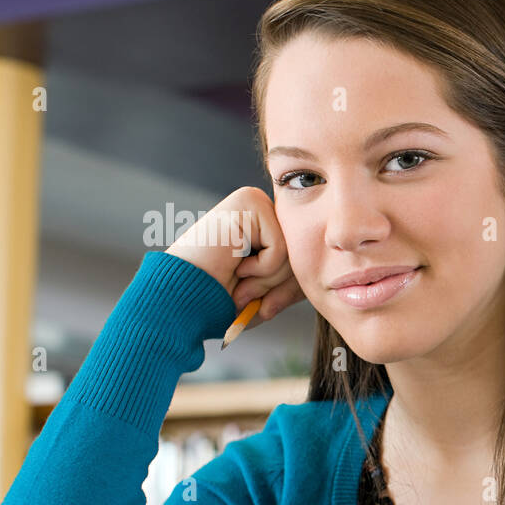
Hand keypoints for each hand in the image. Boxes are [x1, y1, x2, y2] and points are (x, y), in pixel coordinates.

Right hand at [166, 186, 305, 330]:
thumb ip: (295, 283)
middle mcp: (261, 209)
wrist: (179, 300)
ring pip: (294, 251)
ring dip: (266, 279)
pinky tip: (234, 264)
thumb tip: (325, 279)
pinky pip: (280, 248)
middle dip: (277, 284)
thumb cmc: (218, 300)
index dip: (287, 288)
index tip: (260, 302)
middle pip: (301, 253)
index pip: (301, 257)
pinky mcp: (249, 204)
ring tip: (236, 277)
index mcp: (264, 228)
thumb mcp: (267, 294)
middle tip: (243, 291)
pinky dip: (260, 268)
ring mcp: (254, 202)